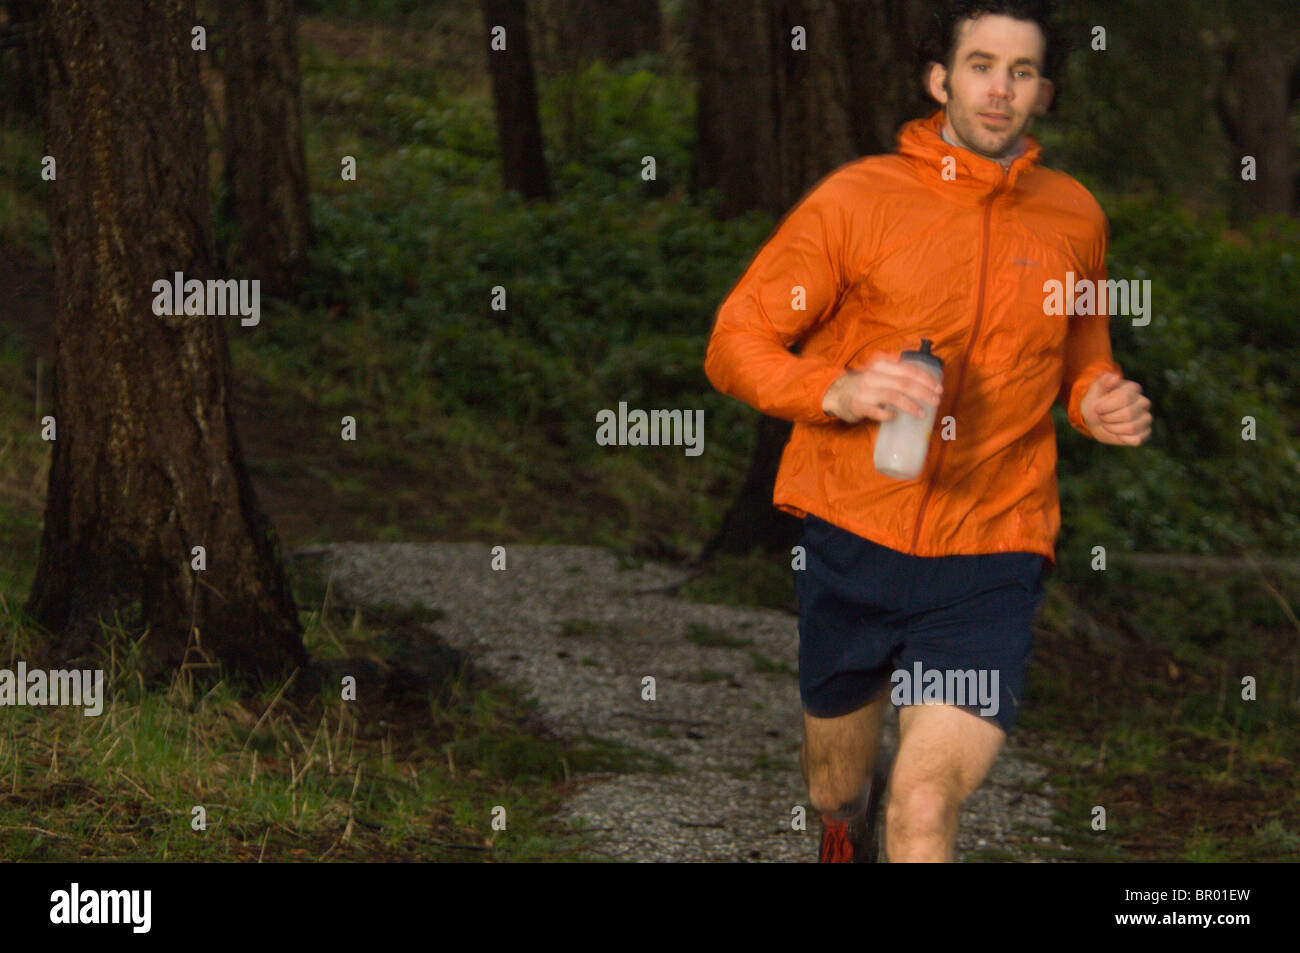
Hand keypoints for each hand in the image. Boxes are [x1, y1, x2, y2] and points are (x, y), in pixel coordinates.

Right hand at [822, 351, 941, 423]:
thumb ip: (899, 374)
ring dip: (911, 405)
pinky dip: (888, 415)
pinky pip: (877, 411)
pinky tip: (896, 417)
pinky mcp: (859, 405)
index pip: (909, 370)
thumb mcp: (881, 372)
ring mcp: (865, 391)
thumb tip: (928, 386)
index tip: (939, 388)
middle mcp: (874, 375)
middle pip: (904, 383)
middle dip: (923, 392)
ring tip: (922, 413)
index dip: (926, 379)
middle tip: (936, 401)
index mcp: (882, 364)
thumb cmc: (866, 385)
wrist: (838, 393)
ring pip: (893, 396)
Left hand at [1080, 372, 1151, 445]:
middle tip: (1102, 417)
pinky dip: (1122, 438)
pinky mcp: (1145, 433)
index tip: (1097, 408)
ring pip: (1132, 428)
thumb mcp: (1094, 391)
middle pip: (1128, 414)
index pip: (1123, 398)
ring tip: (1108, 424)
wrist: (1094, 420)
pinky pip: (1137, 440)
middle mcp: (1143, 402)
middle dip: (1108, 418)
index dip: (1106, 407)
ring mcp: (1146, 418)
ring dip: (1113, 429)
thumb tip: (1115, 377)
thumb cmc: (1095, 403)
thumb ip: (1103, 382)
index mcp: (1133, 389)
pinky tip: (1117, 433)